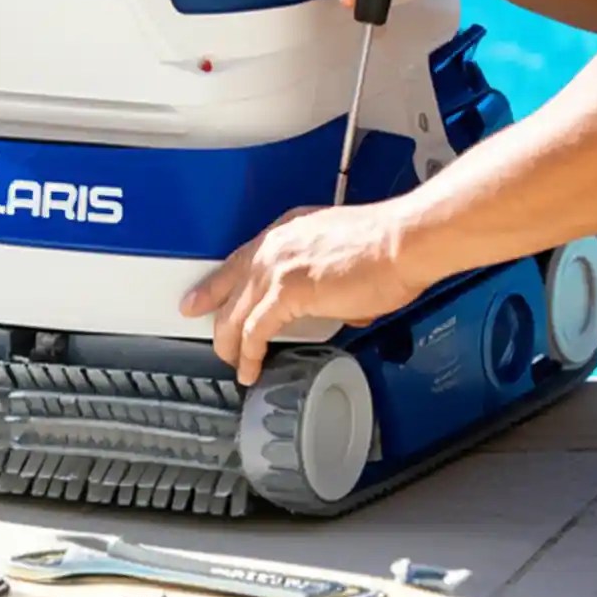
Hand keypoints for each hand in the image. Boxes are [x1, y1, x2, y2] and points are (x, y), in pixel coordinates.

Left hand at [178, 202, 431, 385]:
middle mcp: (276, 244)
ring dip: (229, 341)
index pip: (245, 257)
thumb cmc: (390, 247)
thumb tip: (334, 307)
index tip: (207, 289)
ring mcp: (277, 267)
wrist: (403, 242)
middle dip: (208, 302)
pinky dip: (249, 353)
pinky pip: (255, 331)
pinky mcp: (286, 293)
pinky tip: (249, 367)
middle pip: (229, 280)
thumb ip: (327, 279)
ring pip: (235, 311)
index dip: (224, 277)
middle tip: (192, 314)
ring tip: (231, 361)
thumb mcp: (343, 254)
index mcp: (290, 230)